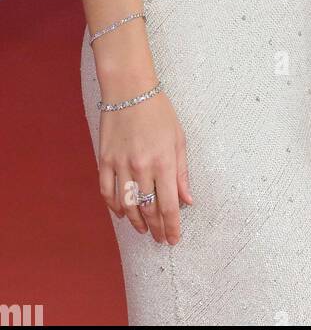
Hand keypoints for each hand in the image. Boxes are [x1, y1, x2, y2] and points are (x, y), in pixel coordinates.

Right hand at [98, 90, 191, 243]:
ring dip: (136, 222)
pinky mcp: (104, 161)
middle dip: (156, 229)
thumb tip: (187, 200)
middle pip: (148, 210)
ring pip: (127, 206)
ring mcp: (121, 165)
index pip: (169, 206)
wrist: (129, 90)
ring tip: (143, 230)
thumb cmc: (159, 112)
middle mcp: (142, 167)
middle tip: (159, 239)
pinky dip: (114, 207)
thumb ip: (182, 172)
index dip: (171, 227)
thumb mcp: (179, 139)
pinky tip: (122, 213)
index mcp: (164, 162)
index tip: (173, 239)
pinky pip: (107, 192)